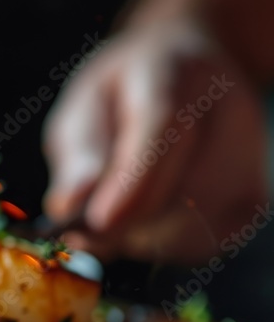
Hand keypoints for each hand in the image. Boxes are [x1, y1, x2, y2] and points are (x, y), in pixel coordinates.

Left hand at [42, 17, 268, 263]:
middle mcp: (228, 113)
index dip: (131, 182)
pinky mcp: (254, 198)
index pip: (164, 130)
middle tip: (81, 233)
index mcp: (176, 75)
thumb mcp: (83, 108)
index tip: (98, 222)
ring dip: (142, 239)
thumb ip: (78, 154)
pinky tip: (145, 222)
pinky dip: (165, 246)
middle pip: (183, 191)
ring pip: (196, 227)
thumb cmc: (121, 96)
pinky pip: (205, 244)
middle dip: (126, 224)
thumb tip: (66, 206)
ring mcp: (249, 157)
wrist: (186, 77)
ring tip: (114, 215)